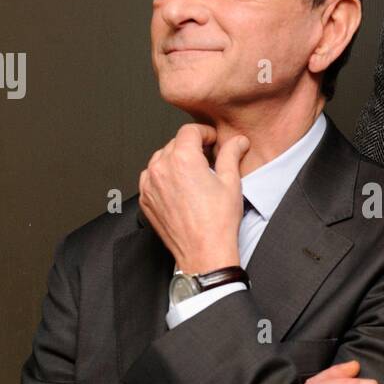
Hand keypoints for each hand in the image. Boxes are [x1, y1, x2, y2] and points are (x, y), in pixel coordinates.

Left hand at [139, 123, 248, 272]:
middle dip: (192, 147)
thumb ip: (231, 154)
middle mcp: (162, 169)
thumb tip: (238, 142)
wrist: (203, 252)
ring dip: (176, 160)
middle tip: (208, 159)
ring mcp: (150, 185)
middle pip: (175, 143)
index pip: (190, 131)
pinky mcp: (146, 200)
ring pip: (161, 159)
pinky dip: (164, 177)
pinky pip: (152, 178)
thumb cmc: (217, 222)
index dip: (205, 133)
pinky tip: (181, 188)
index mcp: (183, 159)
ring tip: (194, 175)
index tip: (212, 141)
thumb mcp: (231, 182)